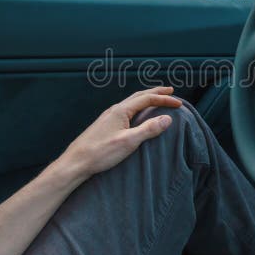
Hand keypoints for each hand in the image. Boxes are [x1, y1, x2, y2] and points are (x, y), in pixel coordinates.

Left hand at [57, 86, 181, 179]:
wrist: (76, 162)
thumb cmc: (101, 152)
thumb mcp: (129, 142)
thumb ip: (149, 129)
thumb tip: (167, 118)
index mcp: (121, 111)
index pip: (147, 99)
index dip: (164, 100)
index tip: (179, 103)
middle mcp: (114, 110)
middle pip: (138, 96)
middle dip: (155, 93)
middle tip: (170, 91)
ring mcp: (109, 117)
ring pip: (131, 102)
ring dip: (146, 99)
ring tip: (156, 100)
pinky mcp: (105, 125)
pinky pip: (126, 110)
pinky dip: (137, 107)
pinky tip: (137, 115)